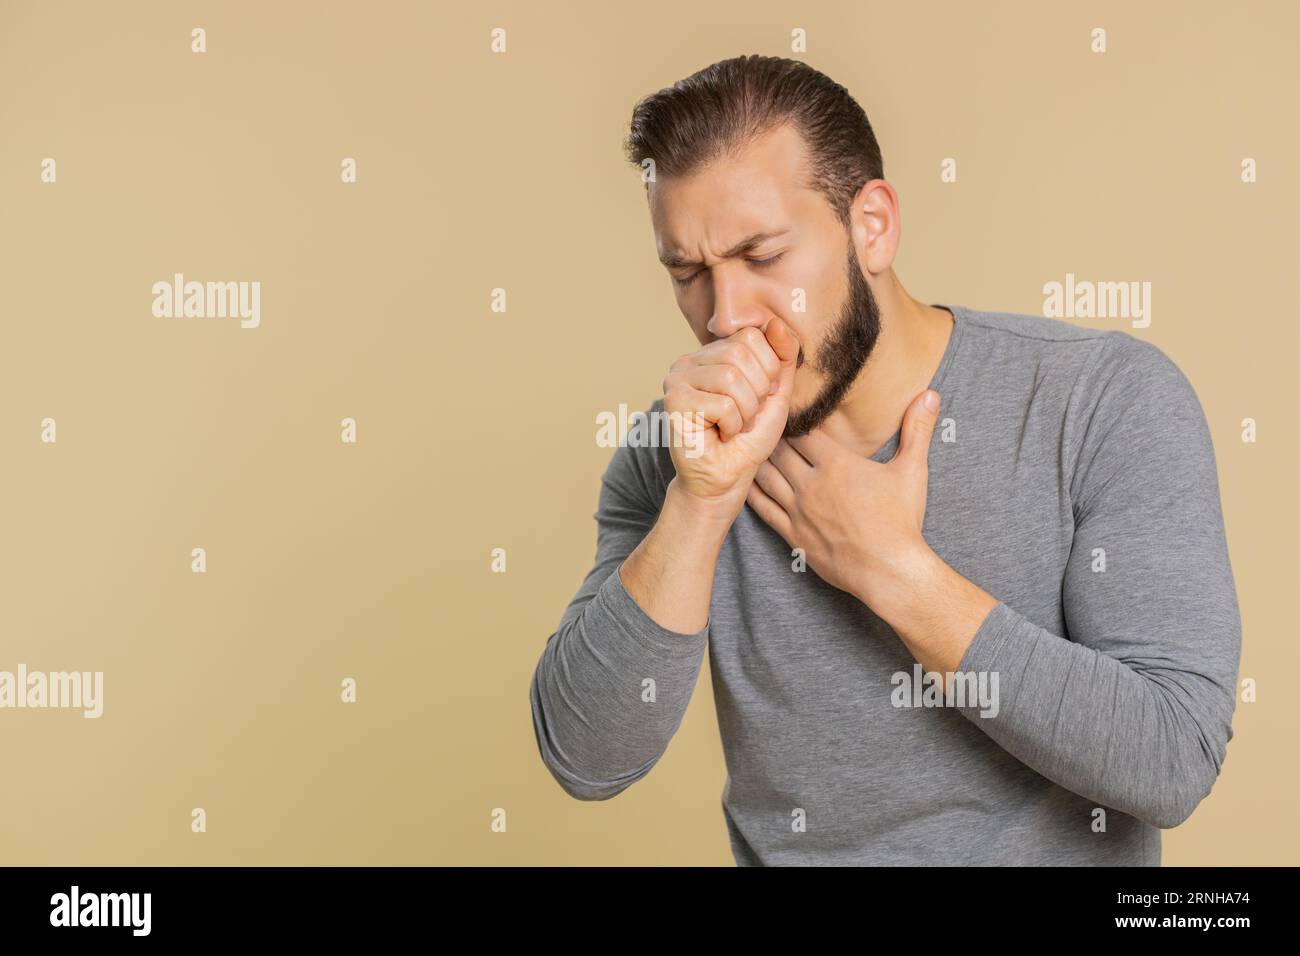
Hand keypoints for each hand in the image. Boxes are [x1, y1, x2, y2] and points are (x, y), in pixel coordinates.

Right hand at [661, 317, 799, 511]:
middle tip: (745, 416)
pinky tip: (719, 434)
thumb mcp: (776, 392)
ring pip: (731, 378)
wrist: (725, 479)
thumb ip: (782, 357)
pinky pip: (722, 404)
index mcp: (712, 353)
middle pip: (741, 353)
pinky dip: (732, 425)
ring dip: (745, 411)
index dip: (768, 369)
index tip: (758, 397)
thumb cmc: (748, 439)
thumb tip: (776, 322)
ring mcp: (677, 379)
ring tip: (733, 426)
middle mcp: (690, 360)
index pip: (752, 335)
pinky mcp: (673, 402)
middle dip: (757, 392)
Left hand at [746, 388, 941, 610]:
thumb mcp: (913, 471)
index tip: (788, 409)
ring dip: (758, 460)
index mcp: (836, 464)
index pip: (802, 430)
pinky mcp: (793, 535)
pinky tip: (746, 483)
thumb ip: (918, 430)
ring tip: (752, 448)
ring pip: (766, 476)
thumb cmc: (901, 521)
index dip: (794, 417)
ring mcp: (798, 510)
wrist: (889, 571)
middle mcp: (811, 484)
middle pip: (779, 450)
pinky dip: (753, 493)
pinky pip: (763, 509)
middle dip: (772, 436)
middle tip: (764, 425)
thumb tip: (931, 395)